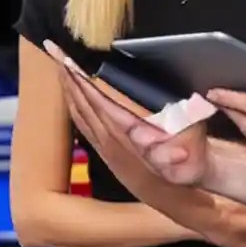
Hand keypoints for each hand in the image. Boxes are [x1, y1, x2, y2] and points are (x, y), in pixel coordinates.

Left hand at [44, 40, 211, 186]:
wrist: (183, 195)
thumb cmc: (189, 165)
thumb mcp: (191, 152)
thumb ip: (180, 147)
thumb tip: (169, 146)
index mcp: (127, 134)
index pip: (96, 100)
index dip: (80, 79)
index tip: (66, 59)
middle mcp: (110, 140)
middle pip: (81, 103)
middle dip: (68, 77)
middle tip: (54, 52)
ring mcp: (105, 148)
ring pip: (79, 114)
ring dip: (68, 90)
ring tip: (59, 67)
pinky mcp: (107, 154)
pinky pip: (83, 126)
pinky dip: (74, 107)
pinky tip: (72, 99)